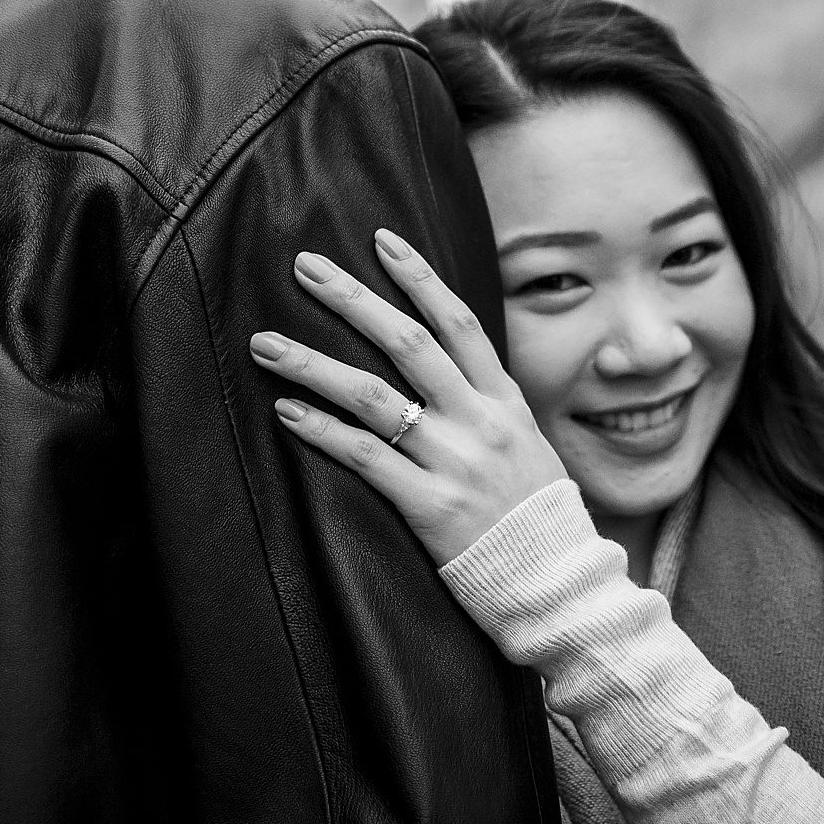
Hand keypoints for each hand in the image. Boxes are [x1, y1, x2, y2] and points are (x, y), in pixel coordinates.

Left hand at [249, 228, 568, 564]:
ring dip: (313, 364)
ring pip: (374, 396)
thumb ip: (489, 404)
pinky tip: (288, 413)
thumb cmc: (535, 516)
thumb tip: (447, 368)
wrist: (558, 583)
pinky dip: (324, 432)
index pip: (458, 322)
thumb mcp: (527, 443)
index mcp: (505, 401)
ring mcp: (455, 462)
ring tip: (266, 344)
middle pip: (407, 342)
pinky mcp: (431, 506)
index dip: (419, 277)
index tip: (381, 240)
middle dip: (351, 299)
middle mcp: (480, 422)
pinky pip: (367, 459)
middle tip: (305, 266)